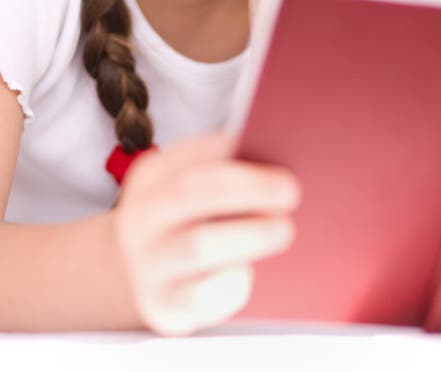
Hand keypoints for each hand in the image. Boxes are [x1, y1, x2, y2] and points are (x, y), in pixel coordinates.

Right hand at [110, 130, 300, 335]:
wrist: (146, 274)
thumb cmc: (190, 219)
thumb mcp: (192, 187)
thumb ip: (225, 171)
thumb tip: (280, 160)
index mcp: (151, 176)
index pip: (189, 154)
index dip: (229, 149)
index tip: (271, 142)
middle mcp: (142, 217)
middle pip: (190, 192)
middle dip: (245, 188)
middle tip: (290, 190)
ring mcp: (148, 264)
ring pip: (196, 245)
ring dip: (247, 235)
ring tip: (285, 229)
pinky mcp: (163, 306)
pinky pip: (198, 296)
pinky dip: (229, 282)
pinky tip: (250, 270)